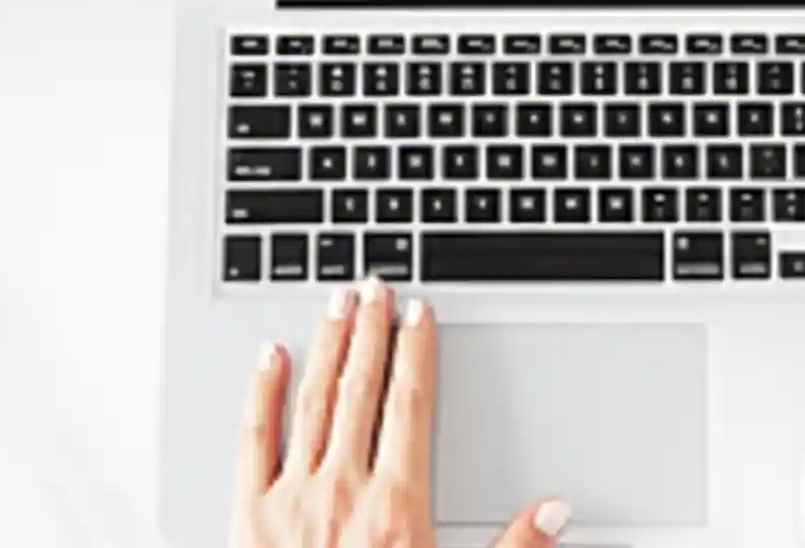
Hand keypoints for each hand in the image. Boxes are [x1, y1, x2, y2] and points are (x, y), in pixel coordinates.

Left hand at [230, 278, 571, 547]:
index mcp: (397, 507)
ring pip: (313, 402)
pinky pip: (253, 440)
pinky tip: (269, 357)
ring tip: (337, 303)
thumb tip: (556, 510)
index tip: (419, 315)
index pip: (411, 406)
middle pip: (362, 391)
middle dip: (371, 332)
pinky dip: (261, 393)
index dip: (416, 352)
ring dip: (327, 346)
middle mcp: (343, 491)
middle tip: (376, 288)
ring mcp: (291, 499)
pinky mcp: (248, 516)